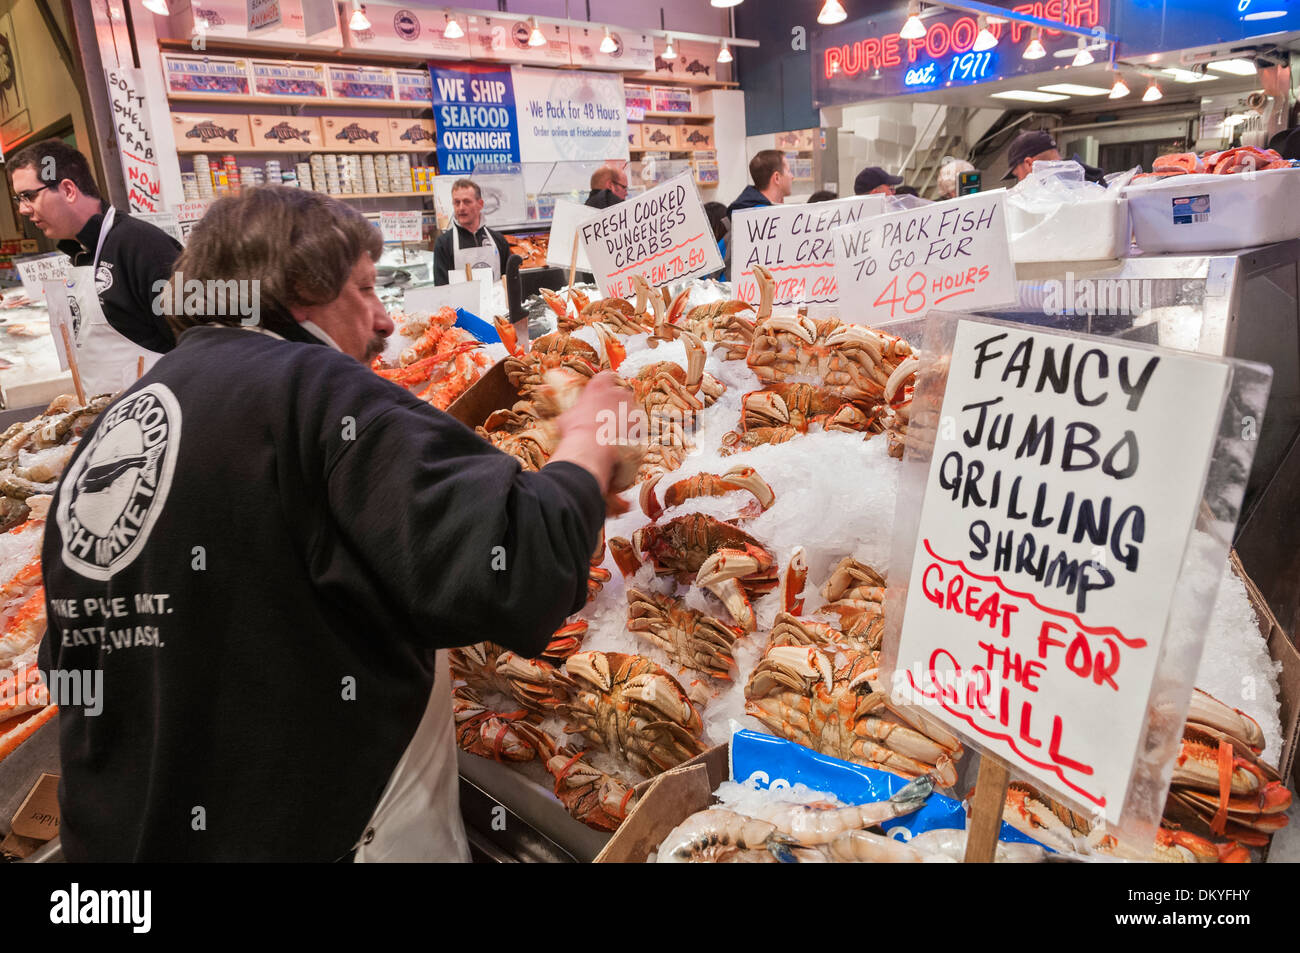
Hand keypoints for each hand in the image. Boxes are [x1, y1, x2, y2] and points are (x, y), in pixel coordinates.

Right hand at [550, 372, 643, 492]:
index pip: (606, 376)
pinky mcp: (637, 421)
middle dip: (617, 401)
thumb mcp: (567, 417)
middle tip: (609, 414)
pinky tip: (624, 438)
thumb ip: (575, 411)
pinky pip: (638, 422)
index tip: (603, 392)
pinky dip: (633, 429)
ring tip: (616, 428)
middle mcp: (616, 391)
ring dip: (626, 414)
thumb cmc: (576, 430)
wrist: (590, 445)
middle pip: (621, 391)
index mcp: (598, 386)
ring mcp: (629, 405)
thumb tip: (570, 416)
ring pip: (631, 406)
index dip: (605, 384)